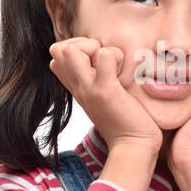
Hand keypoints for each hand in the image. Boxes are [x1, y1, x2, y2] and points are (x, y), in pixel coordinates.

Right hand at [48, 37, 162, 155]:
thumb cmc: (124, 120)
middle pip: (59, 49)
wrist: (133, 146)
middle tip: (104, 61)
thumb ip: (97, 78)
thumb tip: (103, 57)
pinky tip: (124, 74)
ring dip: (98, 48)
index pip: (57, 54)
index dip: (77, 48)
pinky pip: (105, 55)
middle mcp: (77, 86)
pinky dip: (118, 56)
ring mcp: (88, 88)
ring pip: (72, 49)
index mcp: (76, 87)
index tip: (97, 62)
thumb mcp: (102, 96)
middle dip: (83, 44)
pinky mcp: (105, 90)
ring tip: (113, 66)